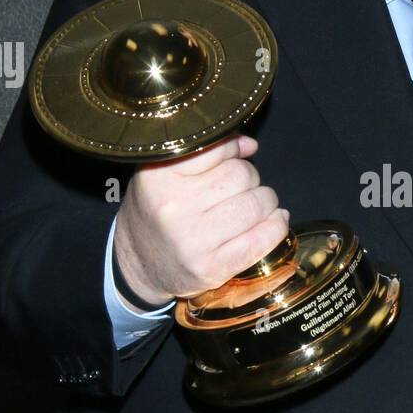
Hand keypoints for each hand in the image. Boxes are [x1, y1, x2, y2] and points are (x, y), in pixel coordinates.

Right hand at [113, 133, 289, 304]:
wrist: (136, 262)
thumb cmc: (157, 209)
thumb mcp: (167, 172)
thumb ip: (207, 152)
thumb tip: (249, 145)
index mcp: (158, 177)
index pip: (218, 148)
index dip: (231, 150)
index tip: (232, 157)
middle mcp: (174, 208)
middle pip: (242, 175)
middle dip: (249, 177)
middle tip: (239, 188)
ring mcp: (193, 241)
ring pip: (257, 204)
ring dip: (265, 201)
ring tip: (252, 205)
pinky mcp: (212, 268)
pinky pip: (262, 239)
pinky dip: (276, 226)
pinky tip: (274, 220)